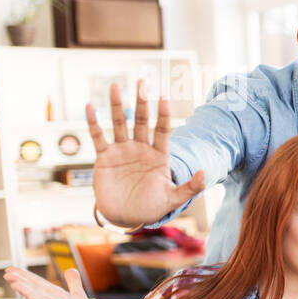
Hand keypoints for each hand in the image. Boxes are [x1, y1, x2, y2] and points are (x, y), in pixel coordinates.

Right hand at [3, 266, 100, 298]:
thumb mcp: (78, 296)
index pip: (39, 285)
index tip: (10, 269)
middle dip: (23, 283)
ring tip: (16, 285)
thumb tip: (70, 268)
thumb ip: (73, 283)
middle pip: (38, 292)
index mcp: (57, 297)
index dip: (26, 276)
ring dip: (31, 293)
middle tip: (7, 275)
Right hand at [88, 80, 205, 227]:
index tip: (164, 97)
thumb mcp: (173, 199)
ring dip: (117, 105)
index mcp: (158, 156)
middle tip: (143, 81)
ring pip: (119, 123)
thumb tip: (206, 173)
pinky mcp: (105, 157)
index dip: (163, 114)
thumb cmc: (151, 207)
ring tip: (116, 86)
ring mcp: (122, 151)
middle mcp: (140, 149)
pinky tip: (91, 106)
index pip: (163, 130)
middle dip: (142, 102)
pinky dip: (94, 123)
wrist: (126, 217)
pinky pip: (98, 137)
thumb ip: (190, 187)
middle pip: (142, 121)